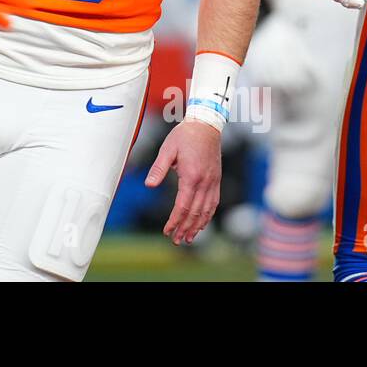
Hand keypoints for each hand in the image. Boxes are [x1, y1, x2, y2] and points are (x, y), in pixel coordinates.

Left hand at [145, 119, 222, 245]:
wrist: (206, 125)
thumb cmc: (184, 135)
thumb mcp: (167, 149)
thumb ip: (158, 168)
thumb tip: (149, 185)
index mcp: (191, 176)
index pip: (183, 206)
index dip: (175, 221)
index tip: (167, 231)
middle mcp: (205, 182)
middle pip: (195, 212)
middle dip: (185, 228)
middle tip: (177, 241)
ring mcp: (213, 182)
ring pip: (207, 210)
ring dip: (198, 226)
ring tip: (189, 237)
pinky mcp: (217, 180)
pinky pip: (214, 202)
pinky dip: (208, 215)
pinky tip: (202, 222)